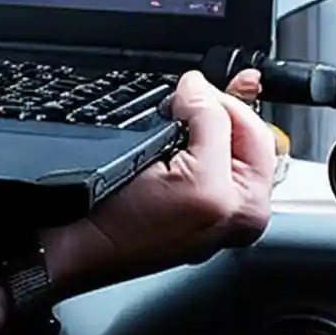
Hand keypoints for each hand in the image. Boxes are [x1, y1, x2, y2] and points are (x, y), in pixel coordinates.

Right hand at [41, 70, 275, 296]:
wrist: (80, 246)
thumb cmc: (120, 225)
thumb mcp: (186, 173)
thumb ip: (206, 123)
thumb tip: (199, 89)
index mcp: (247, 205)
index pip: (254, 129)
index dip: (221, 102)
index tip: (188, 91)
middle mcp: (238, 207)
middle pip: (242, 131)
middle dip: (214, 110)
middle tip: (181, 100)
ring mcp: (214, 203)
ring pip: (220, 135)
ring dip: (200, 118)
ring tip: (175, 115)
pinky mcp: (188, 194)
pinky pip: (199, 148)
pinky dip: (187, 133)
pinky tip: (170, 133)